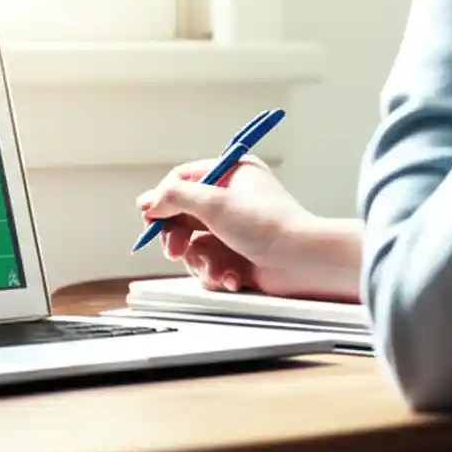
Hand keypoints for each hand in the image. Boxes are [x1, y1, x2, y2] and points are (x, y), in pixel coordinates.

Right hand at [136, 157, 362, 301]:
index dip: (163, 199)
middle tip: (174, 250)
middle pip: (183, 215)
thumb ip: (174, 198)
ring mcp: (235, 228)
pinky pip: (211, 263)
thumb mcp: (213, 203)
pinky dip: (217, 273)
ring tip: (217, 269)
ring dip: (201, 261)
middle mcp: (232, 198)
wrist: (303, 262)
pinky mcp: (239, 255)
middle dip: (177, 237)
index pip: (183, 180)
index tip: (149, 217)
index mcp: (231, 173)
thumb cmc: (267, 225)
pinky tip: (232, 278)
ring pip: (194, 244)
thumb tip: (147, 201)